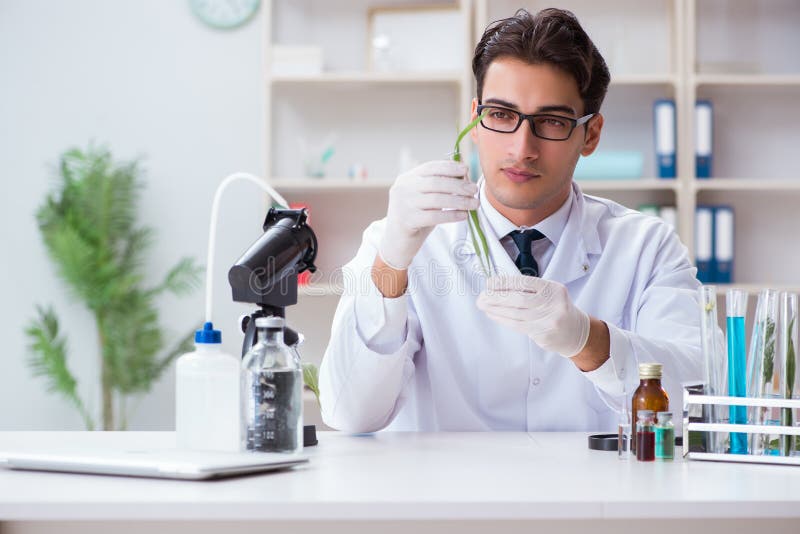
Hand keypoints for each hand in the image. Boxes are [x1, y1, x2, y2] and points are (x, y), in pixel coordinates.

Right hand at [378, 161, 477, 269]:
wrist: (396, 242)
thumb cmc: (415, 218)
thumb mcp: (424, 198)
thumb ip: (438, 187)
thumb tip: (464, 176)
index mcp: (407, 179)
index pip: (430, 167)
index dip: (449, 167)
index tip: (466, 169)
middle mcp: (403, 189)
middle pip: (435, 182)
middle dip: (458, 185)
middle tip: (474, 190)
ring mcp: (403, 204)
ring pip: (437, 199)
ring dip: (459, 201)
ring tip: (474, 204)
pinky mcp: (407, 221)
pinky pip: (434, 216)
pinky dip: (451, 215)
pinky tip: (463, 216)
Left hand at [476, 275, 590, 357]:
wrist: (575, 332)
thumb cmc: (555, 309)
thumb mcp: (548, 293)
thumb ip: (528, 289)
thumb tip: (497, 286)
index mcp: (553, 289)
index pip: (525, 283)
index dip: (505, 283)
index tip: (489, 283)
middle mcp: (553, 303)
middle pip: (518, 299)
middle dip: (496, 297)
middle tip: (482, 297)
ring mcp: (549, 320)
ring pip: (516, 313)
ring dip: (496, 309)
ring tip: (483, 305)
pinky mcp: (543, 334)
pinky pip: (518, 325)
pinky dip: (502, 319)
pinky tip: (493, 315)